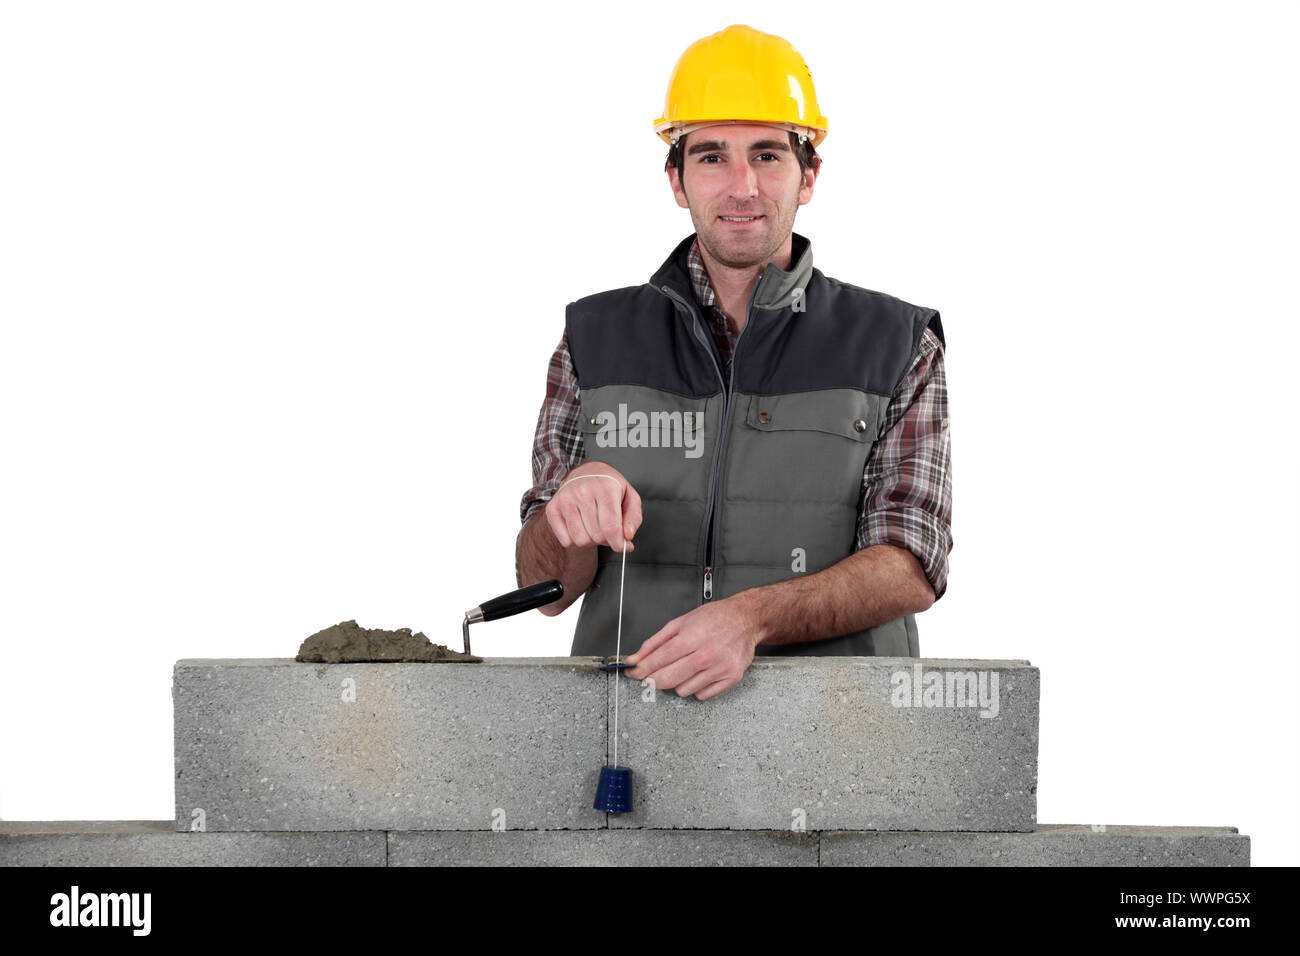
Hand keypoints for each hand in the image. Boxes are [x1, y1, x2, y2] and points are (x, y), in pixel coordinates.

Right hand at [544, 461, 642, 552]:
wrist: (585, 473)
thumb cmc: (610, 488)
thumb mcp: (630, 497)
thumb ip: (633, 519)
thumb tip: (627, 537)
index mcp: (605, 487)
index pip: (610, 527)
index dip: (618, 543)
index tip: (621, 546)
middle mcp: (583, 491)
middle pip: (597, 536)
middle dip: (605, 538)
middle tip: (606, 528)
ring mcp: (565, 499)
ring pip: (580, 540)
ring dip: (590, 540)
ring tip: (593, 526)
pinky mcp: (552, 509)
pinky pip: (566, 540)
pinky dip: (575, 539)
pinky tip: (580, 526)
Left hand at [624, 593, 762, 699]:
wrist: (745, 618)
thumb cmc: (714, 618)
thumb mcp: (680, 623)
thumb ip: (654, 643)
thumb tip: (635, 659)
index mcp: (691, 638)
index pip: (657, 661)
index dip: (640, 669)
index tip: (633, 673)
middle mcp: (706, 655)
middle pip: (667, 679)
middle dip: (653, 679)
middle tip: (651, 675)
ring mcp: (720, 669)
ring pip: (683, 690)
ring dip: (677, 682)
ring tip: (685, 667)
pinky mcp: (731, 678)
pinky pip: (702, 695)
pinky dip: (696, 687)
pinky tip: (699, 673)